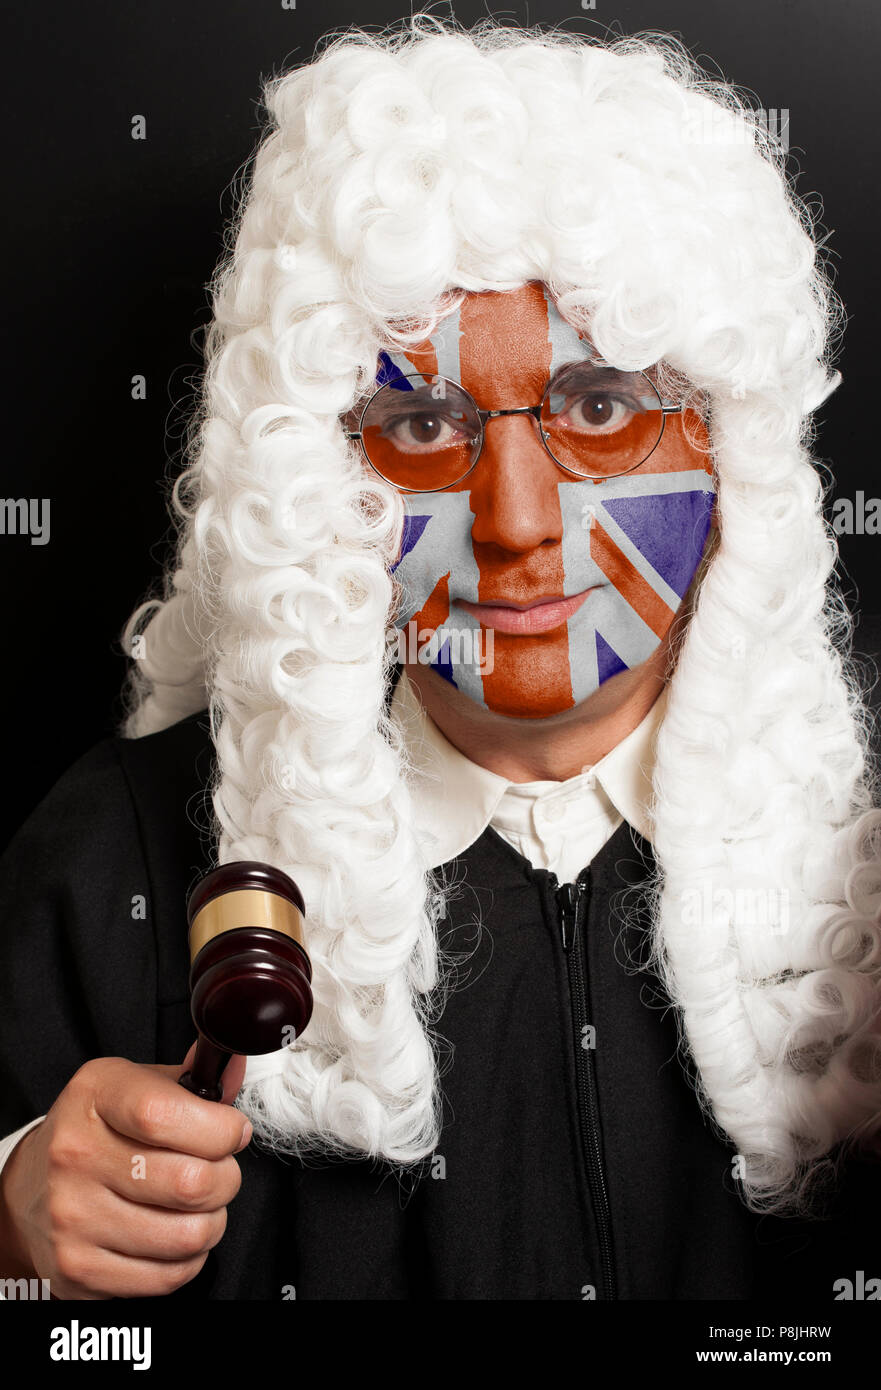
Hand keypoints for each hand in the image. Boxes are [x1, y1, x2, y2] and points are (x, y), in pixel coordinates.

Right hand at [0, 1045, 249, 1298]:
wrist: (32, 1187)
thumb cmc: (100, 1131)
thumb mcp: (135, 1087)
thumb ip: (192, 1083)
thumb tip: (235, 1070)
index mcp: (95, 1097)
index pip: (165, 1116)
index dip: (219, 1129)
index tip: (232, 1132)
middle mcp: (76, 1155)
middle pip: (191, 1182)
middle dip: (227, 1178)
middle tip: (218, 1170)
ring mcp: (74, 1216)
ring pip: (189, 1235)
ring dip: (211, 1221)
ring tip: (197, 1205)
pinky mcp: (80, 1268)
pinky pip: (169, 1276)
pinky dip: (188, 1258)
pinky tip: (173, 1232)